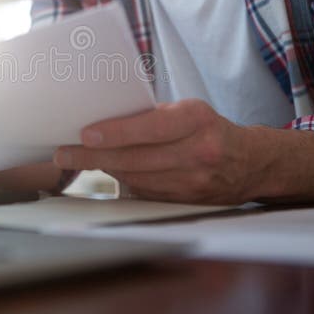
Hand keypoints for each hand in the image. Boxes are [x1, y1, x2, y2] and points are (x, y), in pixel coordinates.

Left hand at [53, 100, 254, 203]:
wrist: (249, 163)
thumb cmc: (208, 128)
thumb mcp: (188, 111)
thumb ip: (152, 116)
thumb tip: (104, 121)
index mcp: (197, 121)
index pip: (152, 128)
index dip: (117, 132)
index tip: (86, 134)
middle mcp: (198, 152)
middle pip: (136, 158)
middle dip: (94, 156)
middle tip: (63, 153)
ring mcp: (193, 182)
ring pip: (136, 177)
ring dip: (103, 169)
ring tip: (75, 160)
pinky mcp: (186, 202)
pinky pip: (145, 192)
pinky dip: (123, 181)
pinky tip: (106, 172)